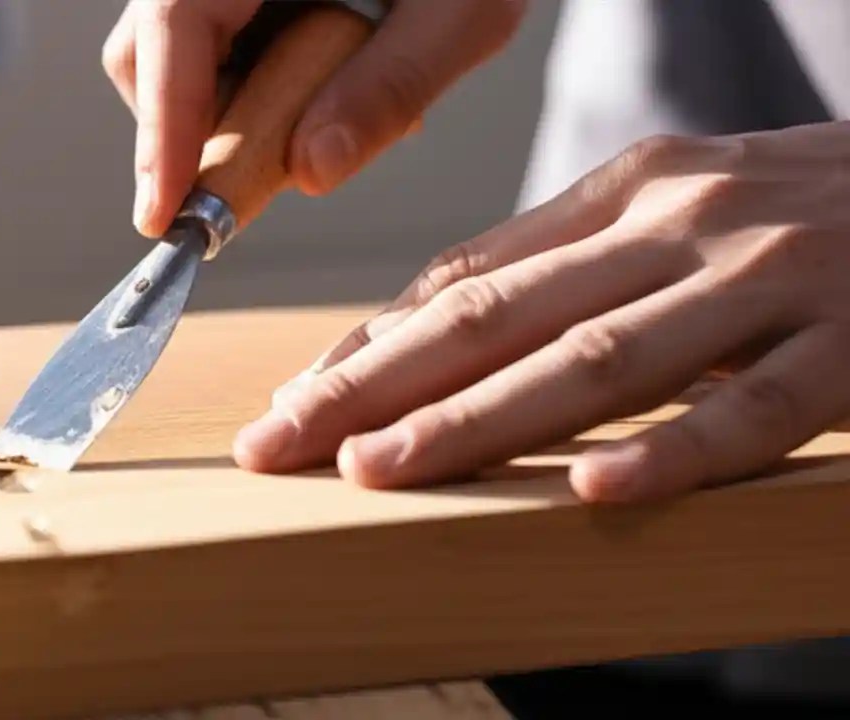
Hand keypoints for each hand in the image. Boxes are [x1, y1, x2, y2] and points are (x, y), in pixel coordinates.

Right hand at [103, 0, 525, 236]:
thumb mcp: (460, 11)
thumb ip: (389, 86)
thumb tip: (311, 174)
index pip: (173, 23)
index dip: (162, 125)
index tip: (165, 213)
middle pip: (151, 48)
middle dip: (195, 130)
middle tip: (281, 169)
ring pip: (176, 56)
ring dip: (239, 113)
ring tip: (338, 110)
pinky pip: (216, 48)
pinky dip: (258, 90)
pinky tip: (332, 84)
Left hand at [234, 121, 849, 502]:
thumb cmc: (795, 213)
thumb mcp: (669, 209)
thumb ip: (558, 263)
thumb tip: (424, 324)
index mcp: (624, 195)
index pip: (467, 283)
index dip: (368, 346)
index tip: (291, 401)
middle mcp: (678, 226)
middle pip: (498, 319)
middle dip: (374, 388)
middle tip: (280, 442)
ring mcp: (768, 280)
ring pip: (599, 362)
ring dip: (477, 422)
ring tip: (380, 470)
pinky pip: (756, 410)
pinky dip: (674, 454)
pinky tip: (593, 492)